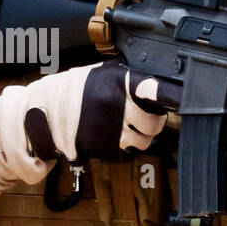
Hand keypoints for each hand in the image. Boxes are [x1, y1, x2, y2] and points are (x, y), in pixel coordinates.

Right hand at [20, 60, 167, 164]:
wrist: (42, 112)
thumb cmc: (75, 90)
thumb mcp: (101, 73)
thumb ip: (129, 78)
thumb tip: (160, 85)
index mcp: (118, 82)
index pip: (154, 90)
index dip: (171, 96)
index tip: (184, 100)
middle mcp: (117, 105)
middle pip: (155, 122)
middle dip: (153, 122)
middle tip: (142, 116)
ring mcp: (110, 128)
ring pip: (144, 141)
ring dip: (140, 137)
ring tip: (124, 126)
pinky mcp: (103, 148)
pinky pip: (126, 153)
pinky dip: (123, 148)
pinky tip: (112, 136)